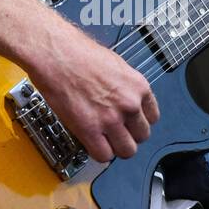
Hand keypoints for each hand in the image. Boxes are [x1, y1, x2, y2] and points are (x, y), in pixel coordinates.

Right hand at [28, 14, 159, 162]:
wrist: (56, 54)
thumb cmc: (78, 52)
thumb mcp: (114, 65)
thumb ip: (124, 86)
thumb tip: (123, 98)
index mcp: (138, 86)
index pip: (152, 117)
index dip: (139, 122)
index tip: (131, 124)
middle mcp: (129, 104)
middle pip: (142, 136)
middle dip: (129, 136)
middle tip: (116, 132)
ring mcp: (111, 119)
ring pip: (126, 151)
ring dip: (116, 148)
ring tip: (105, 140)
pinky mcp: (90, 129)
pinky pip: (104, 155)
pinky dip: (99, 153)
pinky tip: (92, 143)